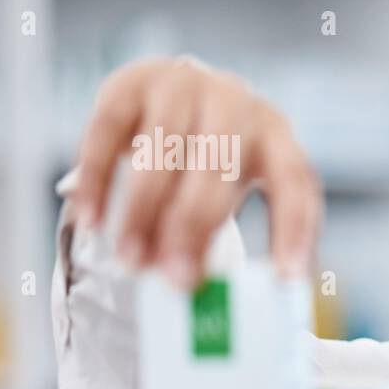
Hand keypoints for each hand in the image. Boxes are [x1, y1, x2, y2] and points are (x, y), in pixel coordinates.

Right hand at [72, 56, 321, 287]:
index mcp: (276, 135)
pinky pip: (108, 135)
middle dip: (195, 231)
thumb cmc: (219, 156)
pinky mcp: (130, 83)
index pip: (295, 184)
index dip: (293, 231)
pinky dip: (99, 183)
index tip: (287, 280)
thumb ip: (244, 230)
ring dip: (143, 214)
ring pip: (161, 154)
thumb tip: (237, 305)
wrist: (181, 88)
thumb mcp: (243, 183)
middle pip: (216, 171)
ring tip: (131, 262)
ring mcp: (182, 86)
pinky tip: (93, 222)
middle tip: (178, 280)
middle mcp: (235, 105)